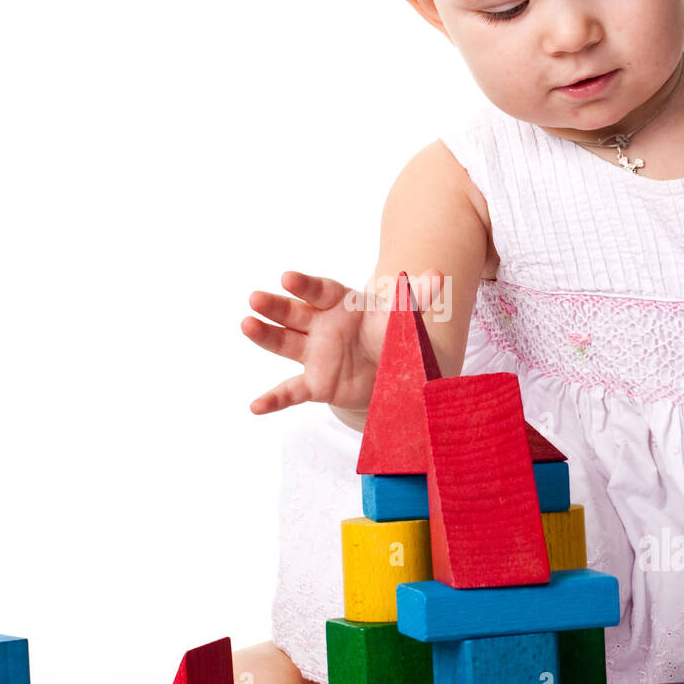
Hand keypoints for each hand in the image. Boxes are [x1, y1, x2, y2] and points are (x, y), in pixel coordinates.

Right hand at [241, 268, 445, 415]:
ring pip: (285, 343)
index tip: (287, 278)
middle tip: (255, 299)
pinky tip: (255, 407)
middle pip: (294, 313)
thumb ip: (417, 298)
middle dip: (274, 306)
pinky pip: (291, 392)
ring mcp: (314, 354)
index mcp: (341, 304)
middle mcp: (321, 326)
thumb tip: (437, 276)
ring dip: (264, 336)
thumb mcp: (406, 318)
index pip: (319, 291)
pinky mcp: (315, 383)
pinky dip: (274, 400)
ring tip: (246, 325)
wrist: (390, 369)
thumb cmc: (391, 334)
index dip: (304, 285)